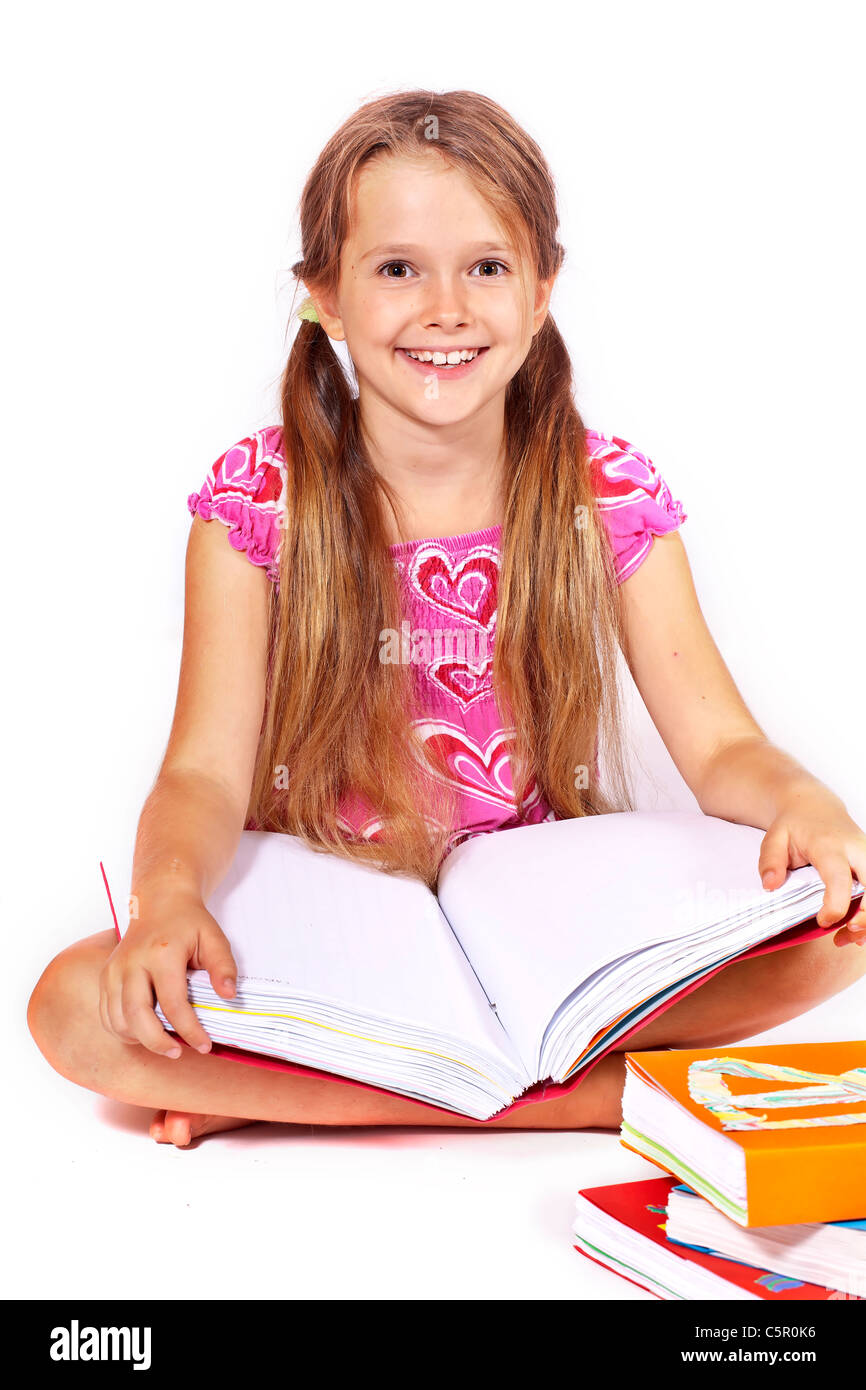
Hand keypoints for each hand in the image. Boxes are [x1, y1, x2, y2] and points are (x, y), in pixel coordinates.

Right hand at [98, 882, 238, 1056]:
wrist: (158, 902)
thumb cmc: (188, 922)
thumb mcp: (214, 938)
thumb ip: (224, 966)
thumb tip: (229, 996)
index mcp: (161, 954)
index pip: (173, 1004)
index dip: (190, 1030)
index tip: (205, 1045)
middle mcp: (131, 963)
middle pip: (137, 1016)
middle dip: (157, 1042)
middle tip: (178, 1053)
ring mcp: (114, 970)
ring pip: (117, 1019)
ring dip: (139, 1039)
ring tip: (164, 1044)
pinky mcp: (105, 976)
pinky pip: (107, 1014)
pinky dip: (123, 1030)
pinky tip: (144, 1033)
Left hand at [758, 783, 865, 946]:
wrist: (816, 805)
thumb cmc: (795, 825)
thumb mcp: (775, 837)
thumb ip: (770, 860)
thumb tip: (770, 885)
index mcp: (830, 845)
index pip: (840, 879)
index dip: (835, 906)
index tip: (822, 921)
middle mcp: (857, 851)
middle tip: (846, 931)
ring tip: (846, 937)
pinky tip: (856, 929)